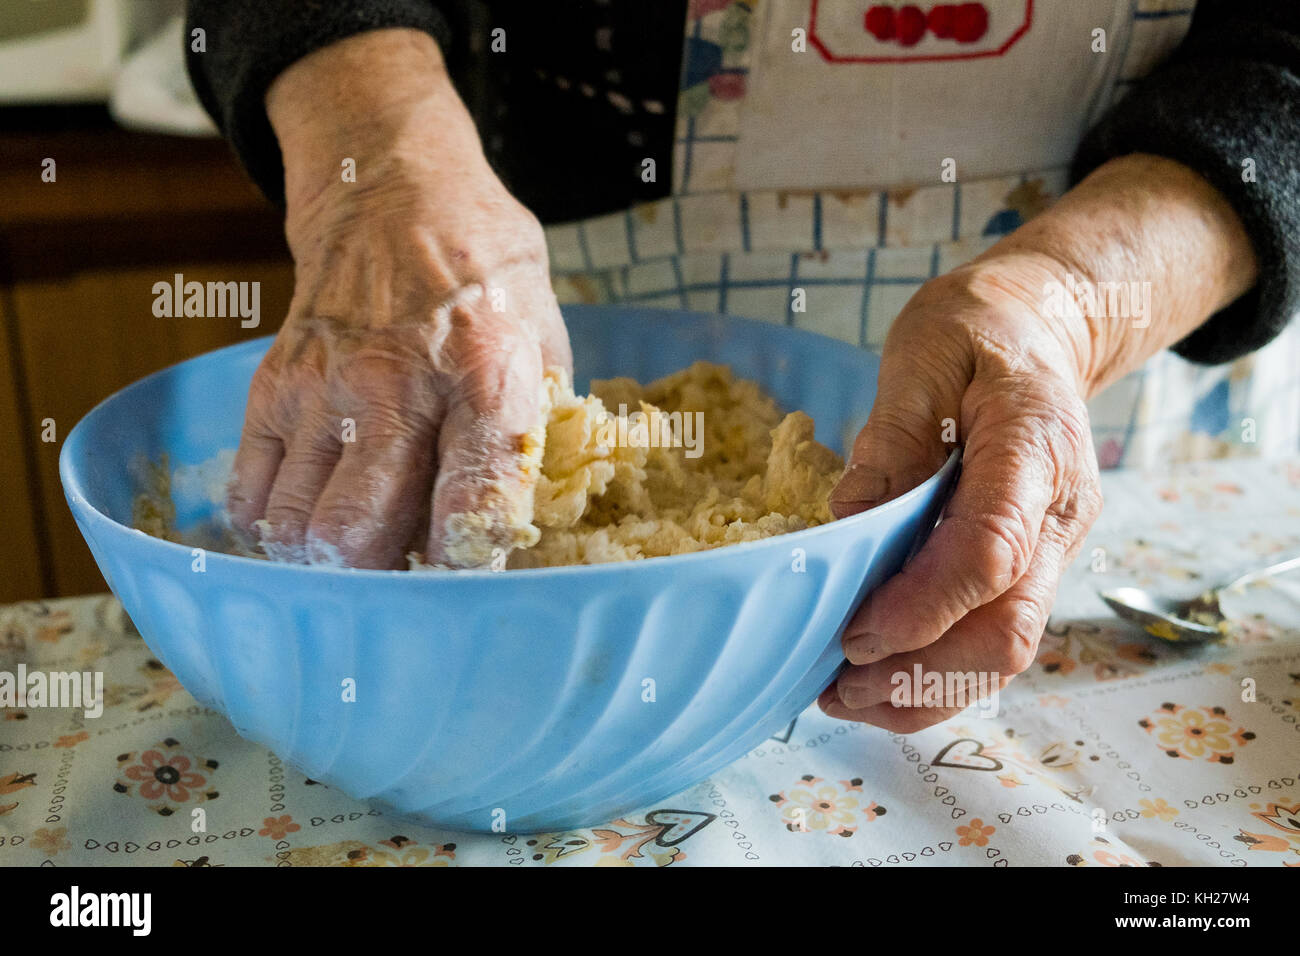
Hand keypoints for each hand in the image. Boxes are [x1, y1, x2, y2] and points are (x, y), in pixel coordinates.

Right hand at [225, 30, 570, 568]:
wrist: (392, 191)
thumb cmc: (486, 274)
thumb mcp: (546, 336)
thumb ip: (538, 430)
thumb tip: (523, 525)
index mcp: (485, 373)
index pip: (472, 500)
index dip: (470, 563)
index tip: (469, 577)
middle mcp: (395, 384)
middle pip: (359, 534)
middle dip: (383, 581)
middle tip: (409, 575)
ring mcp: (321, 387)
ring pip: (298, 527)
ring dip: (330, 558)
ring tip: (364, 543)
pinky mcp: (271, 387)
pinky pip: (251, 497)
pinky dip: (278, 527)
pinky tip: (316, 511)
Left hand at [818, 153, 1258, 729]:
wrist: (1042, 327)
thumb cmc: (978, 330)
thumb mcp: (922, 357)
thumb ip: (890, 442)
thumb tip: (846, 527)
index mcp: (1035, 449)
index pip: (990, 552)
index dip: (922, 605)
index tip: (853, 634)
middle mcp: (1059, 513)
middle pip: (1008, 626)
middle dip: (919, 670)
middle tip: (835, 685)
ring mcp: (1055, 545)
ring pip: (1008, 650)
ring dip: (928, 688)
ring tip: (846, 697)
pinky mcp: (1034, 564)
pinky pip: (998, 636)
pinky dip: (941, 672)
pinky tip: (883, 680)